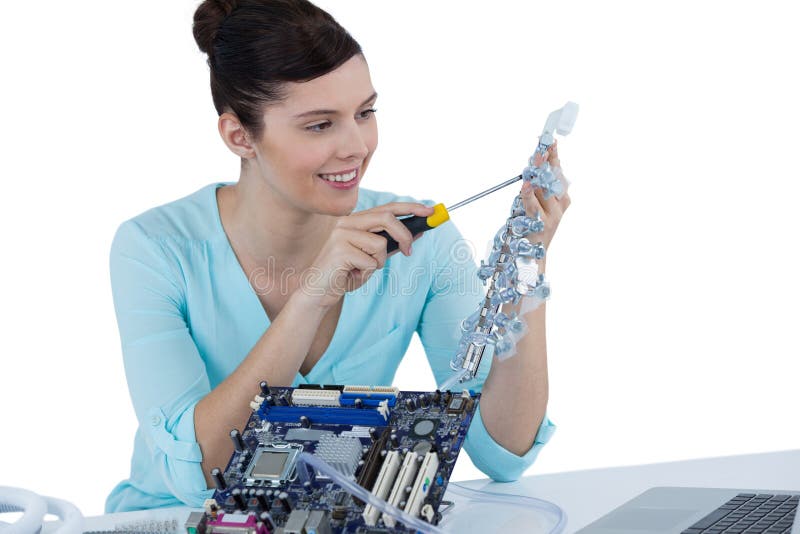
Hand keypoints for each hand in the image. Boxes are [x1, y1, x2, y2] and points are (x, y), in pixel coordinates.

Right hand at [301, 202, 434, 307]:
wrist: (320, 292)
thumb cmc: (346, 274)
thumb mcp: (372, 257)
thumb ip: (391, 244)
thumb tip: (417, 233)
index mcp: (355, 220)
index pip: (386, 208)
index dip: (410, 207)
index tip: (430, 210)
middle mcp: (347, 222)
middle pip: (386, 218)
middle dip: (404, 235)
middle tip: (410, 251)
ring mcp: (342, 235)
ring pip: (380, 243)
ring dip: (378, 262)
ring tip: (363, 269)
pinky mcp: (340, 251)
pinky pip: (370, 262)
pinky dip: (367, 273)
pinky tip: (353, 275)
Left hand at [520, 140, 570, 253]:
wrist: (532, 255)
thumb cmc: (532, 226)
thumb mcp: (536, 203)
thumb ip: (536, 187)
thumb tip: (534, 164)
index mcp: (563, 199)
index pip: (558, 173)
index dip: (554, 156)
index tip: (550, 141)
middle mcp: (560, 206)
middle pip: (552, 178)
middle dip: (546, 161)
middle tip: (543, 146)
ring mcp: (552, 215)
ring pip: (542, 190)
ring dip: (537, 174)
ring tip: (535, 159)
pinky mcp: (541, 223)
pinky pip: (532, 205)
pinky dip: (528, 194)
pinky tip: (526, 184)